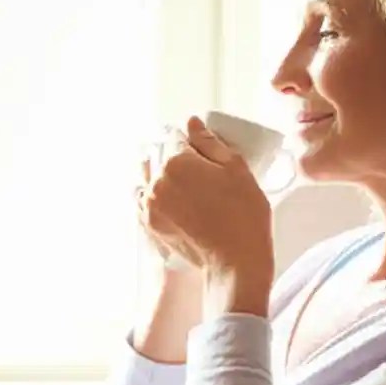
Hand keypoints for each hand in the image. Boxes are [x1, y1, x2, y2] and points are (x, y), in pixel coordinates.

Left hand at [137, 117, 274, 314]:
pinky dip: (152, 195)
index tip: (202, 149)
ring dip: (159, 174)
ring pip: (146, 177)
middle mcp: (156, 180)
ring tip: (183, 184)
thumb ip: (210, 142)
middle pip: (158, 155)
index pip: (175, 136)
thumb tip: (191, 122)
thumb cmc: (243, 216)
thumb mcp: (236, 169)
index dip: (191, 139)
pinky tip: (171, 200)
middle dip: (174, 155)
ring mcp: (149, 205)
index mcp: (177, 161)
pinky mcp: (150, 225)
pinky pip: (142, 201)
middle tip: (197, 168)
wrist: (235, 262)